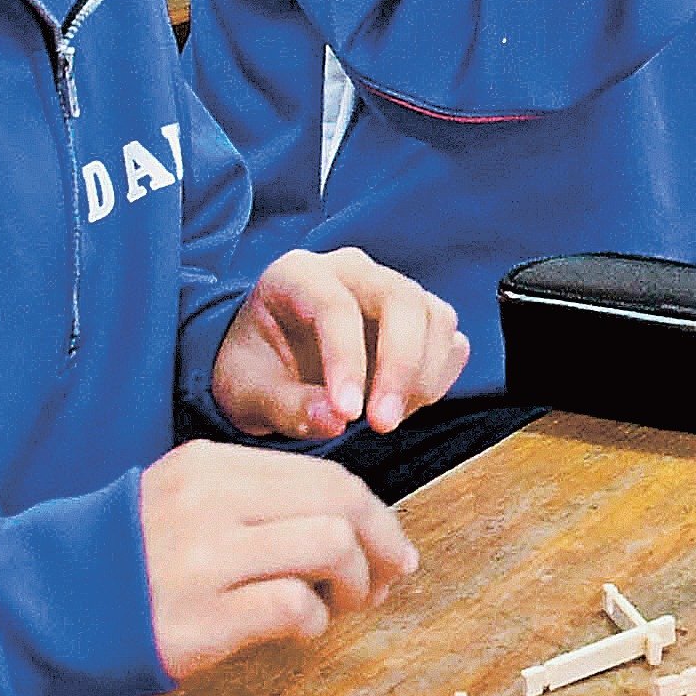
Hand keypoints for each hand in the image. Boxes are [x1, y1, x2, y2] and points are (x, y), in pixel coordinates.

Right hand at [141, 442, 417, 680]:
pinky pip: (294, 605)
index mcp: (210, 466)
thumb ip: (256, 503)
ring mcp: (203, 558)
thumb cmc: (122, 563)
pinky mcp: (200, 618)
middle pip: (340, 502)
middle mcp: (210, 501)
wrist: (34, 610)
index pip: (324, 475)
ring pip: (329, 544)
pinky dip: (315, 619)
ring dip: (357, 581)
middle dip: (382, 542)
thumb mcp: (184, 503)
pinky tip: (300, 628)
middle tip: (389, 577)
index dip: (372, 513)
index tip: (389, 546)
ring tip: (345, 605)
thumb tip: (353, 526)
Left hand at [212, 246, 469, 440]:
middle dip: (400, 366)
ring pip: (436, 318)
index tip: (348, 415)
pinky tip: (402, 405)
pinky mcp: (421, 318)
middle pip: (401, 300)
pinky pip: (450, 342)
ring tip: (386, 418)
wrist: (269, 364)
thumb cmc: (253, 370)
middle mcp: (352, 272)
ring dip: (423, 375)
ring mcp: (392, 290)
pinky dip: (437, 378)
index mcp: (298, 274)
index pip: (335, 307)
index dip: (347, 361)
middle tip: (382, 424)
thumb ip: (284, 406)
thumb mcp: (246, 393)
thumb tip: (334, 421)